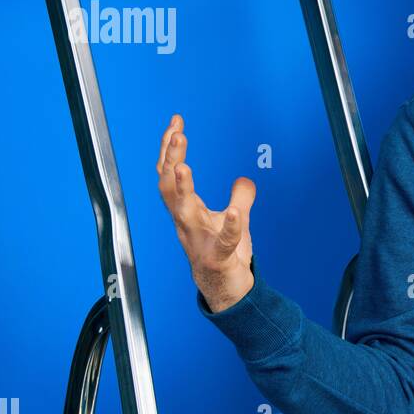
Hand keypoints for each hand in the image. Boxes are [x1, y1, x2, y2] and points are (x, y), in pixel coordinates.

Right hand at [156, 114, 255, 311]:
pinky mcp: (216, 258)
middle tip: (176, 134)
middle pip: (168, 187)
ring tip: (183, 166)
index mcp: (186, 210)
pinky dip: (228, 226)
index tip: (175, 122)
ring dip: (182, 188)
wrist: (225, 291)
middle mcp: (185, 223)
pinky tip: (233, 213)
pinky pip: (222, 241)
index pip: (169, 174)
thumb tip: (245, 179)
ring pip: (183, 212)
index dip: (170, 148)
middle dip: (170, 159)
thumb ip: (239, 198)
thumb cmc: (223, 254)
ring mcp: (198, 240)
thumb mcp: (234, 220)